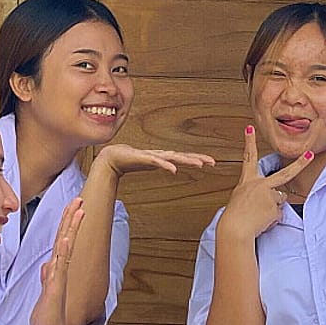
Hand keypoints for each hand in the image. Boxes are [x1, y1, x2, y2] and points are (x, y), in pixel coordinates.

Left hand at [31, 197, 84, 324]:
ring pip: (66, 247)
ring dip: (72, 228)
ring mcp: (60, 276)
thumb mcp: (45, 293)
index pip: (61, 241)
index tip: (72, 207)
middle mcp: (60, 269)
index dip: (66, 224)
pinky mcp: (57, 285)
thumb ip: (47, 278)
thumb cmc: (47, 317)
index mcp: (56, 269)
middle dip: (72, 218)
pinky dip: (64, 251)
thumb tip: (47, 266)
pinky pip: (61, 265)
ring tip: (79, 210)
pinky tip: (68, 238)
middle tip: (80, 199)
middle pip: (66, 238)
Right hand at [95, 144, 215, 176]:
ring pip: (174, 158)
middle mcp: (161, 155)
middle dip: (198, 158)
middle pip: (183, 156)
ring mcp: (153, 156)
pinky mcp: (144, 158)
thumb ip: (160, 164)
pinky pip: (157, 162)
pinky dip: (166, 165)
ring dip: (187, 160)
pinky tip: (174, 169)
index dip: (198, 158)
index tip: (212, 162)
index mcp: (164, 157)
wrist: (112, 157)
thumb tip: (172, 168)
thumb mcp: (149, 163)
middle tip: (213, 162)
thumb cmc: (130, 160)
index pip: (184, 157)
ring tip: (200, 164)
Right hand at [217, 125, 313, 240]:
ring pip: (280, 199)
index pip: (249, 157)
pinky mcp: (274, 206)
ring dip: (272, 208)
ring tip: (258, 215)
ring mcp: (269, 194)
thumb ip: (256, 192)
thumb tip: (276, 195)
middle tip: (310, 154)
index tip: (250, 128)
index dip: (249, 141)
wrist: (234, 228)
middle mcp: (259, 184)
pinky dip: (272, 218)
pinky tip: (262, 221)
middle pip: (285, 173)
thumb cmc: (235, 215)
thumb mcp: (241, 198)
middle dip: (300, 163)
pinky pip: (278, 213)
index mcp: (247, 180)